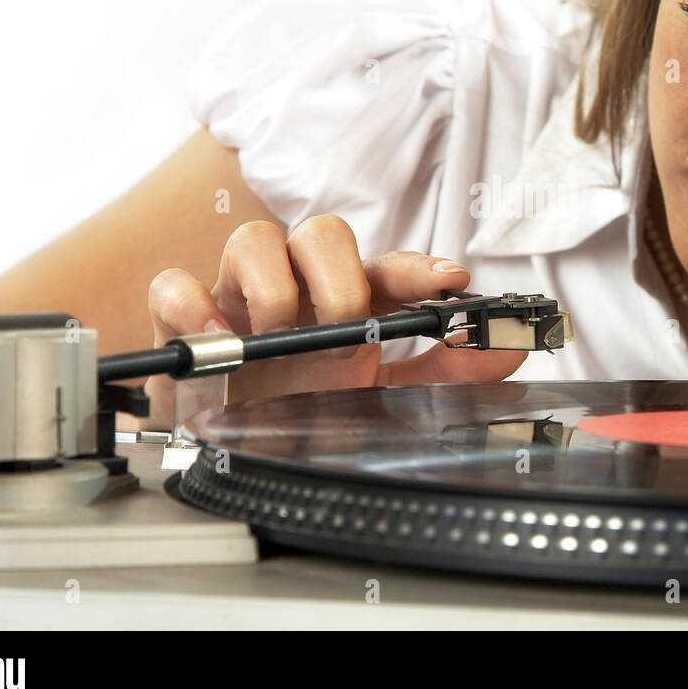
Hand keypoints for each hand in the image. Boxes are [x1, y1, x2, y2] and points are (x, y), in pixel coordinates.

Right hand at [139, 215, 525, 429]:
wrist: (235, 454)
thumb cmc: (311, 408)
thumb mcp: (385, 397)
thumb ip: (448, 372)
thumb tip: (511, 346)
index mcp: (350, 301)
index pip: (387, 269)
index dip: (420, 269)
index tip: (452, 282)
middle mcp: (298, 288)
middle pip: (321, 233)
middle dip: (340, 274)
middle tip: (347, 325)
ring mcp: (240, 298)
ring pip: (253, 240)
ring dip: (272, 285)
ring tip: (279, 338)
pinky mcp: (186, 320)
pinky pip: (176, 285)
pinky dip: (194, 306)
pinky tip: (217, 342)